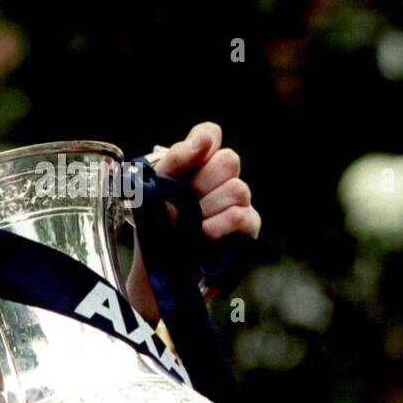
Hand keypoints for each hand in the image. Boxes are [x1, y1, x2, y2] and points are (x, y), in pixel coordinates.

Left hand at [126, 122, 259, 322]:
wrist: (158, 268)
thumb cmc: (156, 226)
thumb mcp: (154, 190)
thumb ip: (175, 159)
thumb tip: (202, 141)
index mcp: (196, 164)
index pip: (211, 134)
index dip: (205, 140)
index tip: (194, 153)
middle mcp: (221, 178)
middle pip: (230, 160)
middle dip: (203, 183)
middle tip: (185, 203)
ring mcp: (238, 202)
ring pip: (238, 189)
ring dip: (208, 210)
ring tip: (192, 227)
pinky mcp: (248, 228)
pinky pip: (242, 216)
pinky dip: (219, 226)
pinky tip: (204, 236)